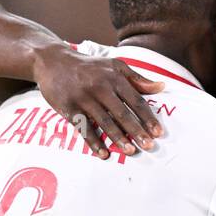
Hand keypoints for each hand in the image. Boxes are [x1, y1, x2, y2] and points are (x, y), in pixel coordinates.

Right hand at [31, 44, 165, 158]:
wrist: (53, 61)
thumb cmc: (89, 66)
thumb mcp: (114, 66)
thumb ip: (137, 78)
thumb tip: (162, 87)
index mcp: (114, 78)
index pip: (135, 100)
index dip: (148, 117)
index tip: (158, 132)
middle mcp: (100, 87)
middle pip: (122, 113)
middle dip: (137, 131)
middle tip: (149, 146)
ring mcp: (83, 98)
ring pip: (104, 121)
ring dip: (118, 138)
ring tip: (131, 151)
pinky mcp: (68, 107)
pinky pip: (84, 128)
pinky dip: (94, 142)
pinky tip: (104, 154)